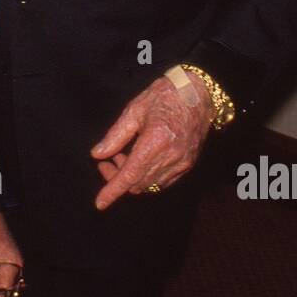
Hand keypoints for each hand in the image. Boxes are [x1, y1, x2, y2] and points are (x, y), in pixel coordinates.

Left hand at [90, 73, 214, 209]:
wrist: (198, 93)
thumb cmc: (165, 95)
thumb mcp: (135, 110)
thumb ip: (115, 135)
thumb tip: (97, 154)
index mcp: (155, 141)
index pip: (130, 175)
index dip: (113, 191)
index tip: (100, 203)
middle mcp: (170, 156)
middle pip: (138, 183)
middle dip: (118, 178)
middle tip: (106, 161)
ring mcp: (182, 163)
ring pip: (150, 185)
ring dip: (133, 178)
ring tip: (124, 156)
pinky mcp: (188, 164)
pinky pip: (164, 181)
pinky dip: (148, 177)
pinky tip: (141, 161)